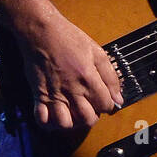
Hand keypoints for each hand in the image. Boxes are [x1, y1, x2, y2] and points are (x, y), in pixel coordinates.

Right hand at [18, 15, 122, 132]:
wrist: (41, 32)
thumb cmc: (68, 38)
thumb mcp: (96, 51)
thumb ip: (110, 76)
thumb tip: (118, 97)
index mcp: (88, 78)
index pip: (105, 105)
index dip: (108, 104)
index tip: (104, 99)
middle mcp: (72, 89)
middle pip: (87, 119)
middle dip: (93, 116)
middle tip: (90, 106)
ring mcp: (54, 94)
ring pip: (66, 124)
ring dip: (73, 122)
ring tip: (74, 112)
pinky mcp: (39, 95)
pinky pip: (42, 119)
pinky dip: (49, 122)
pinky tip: (55, 115)